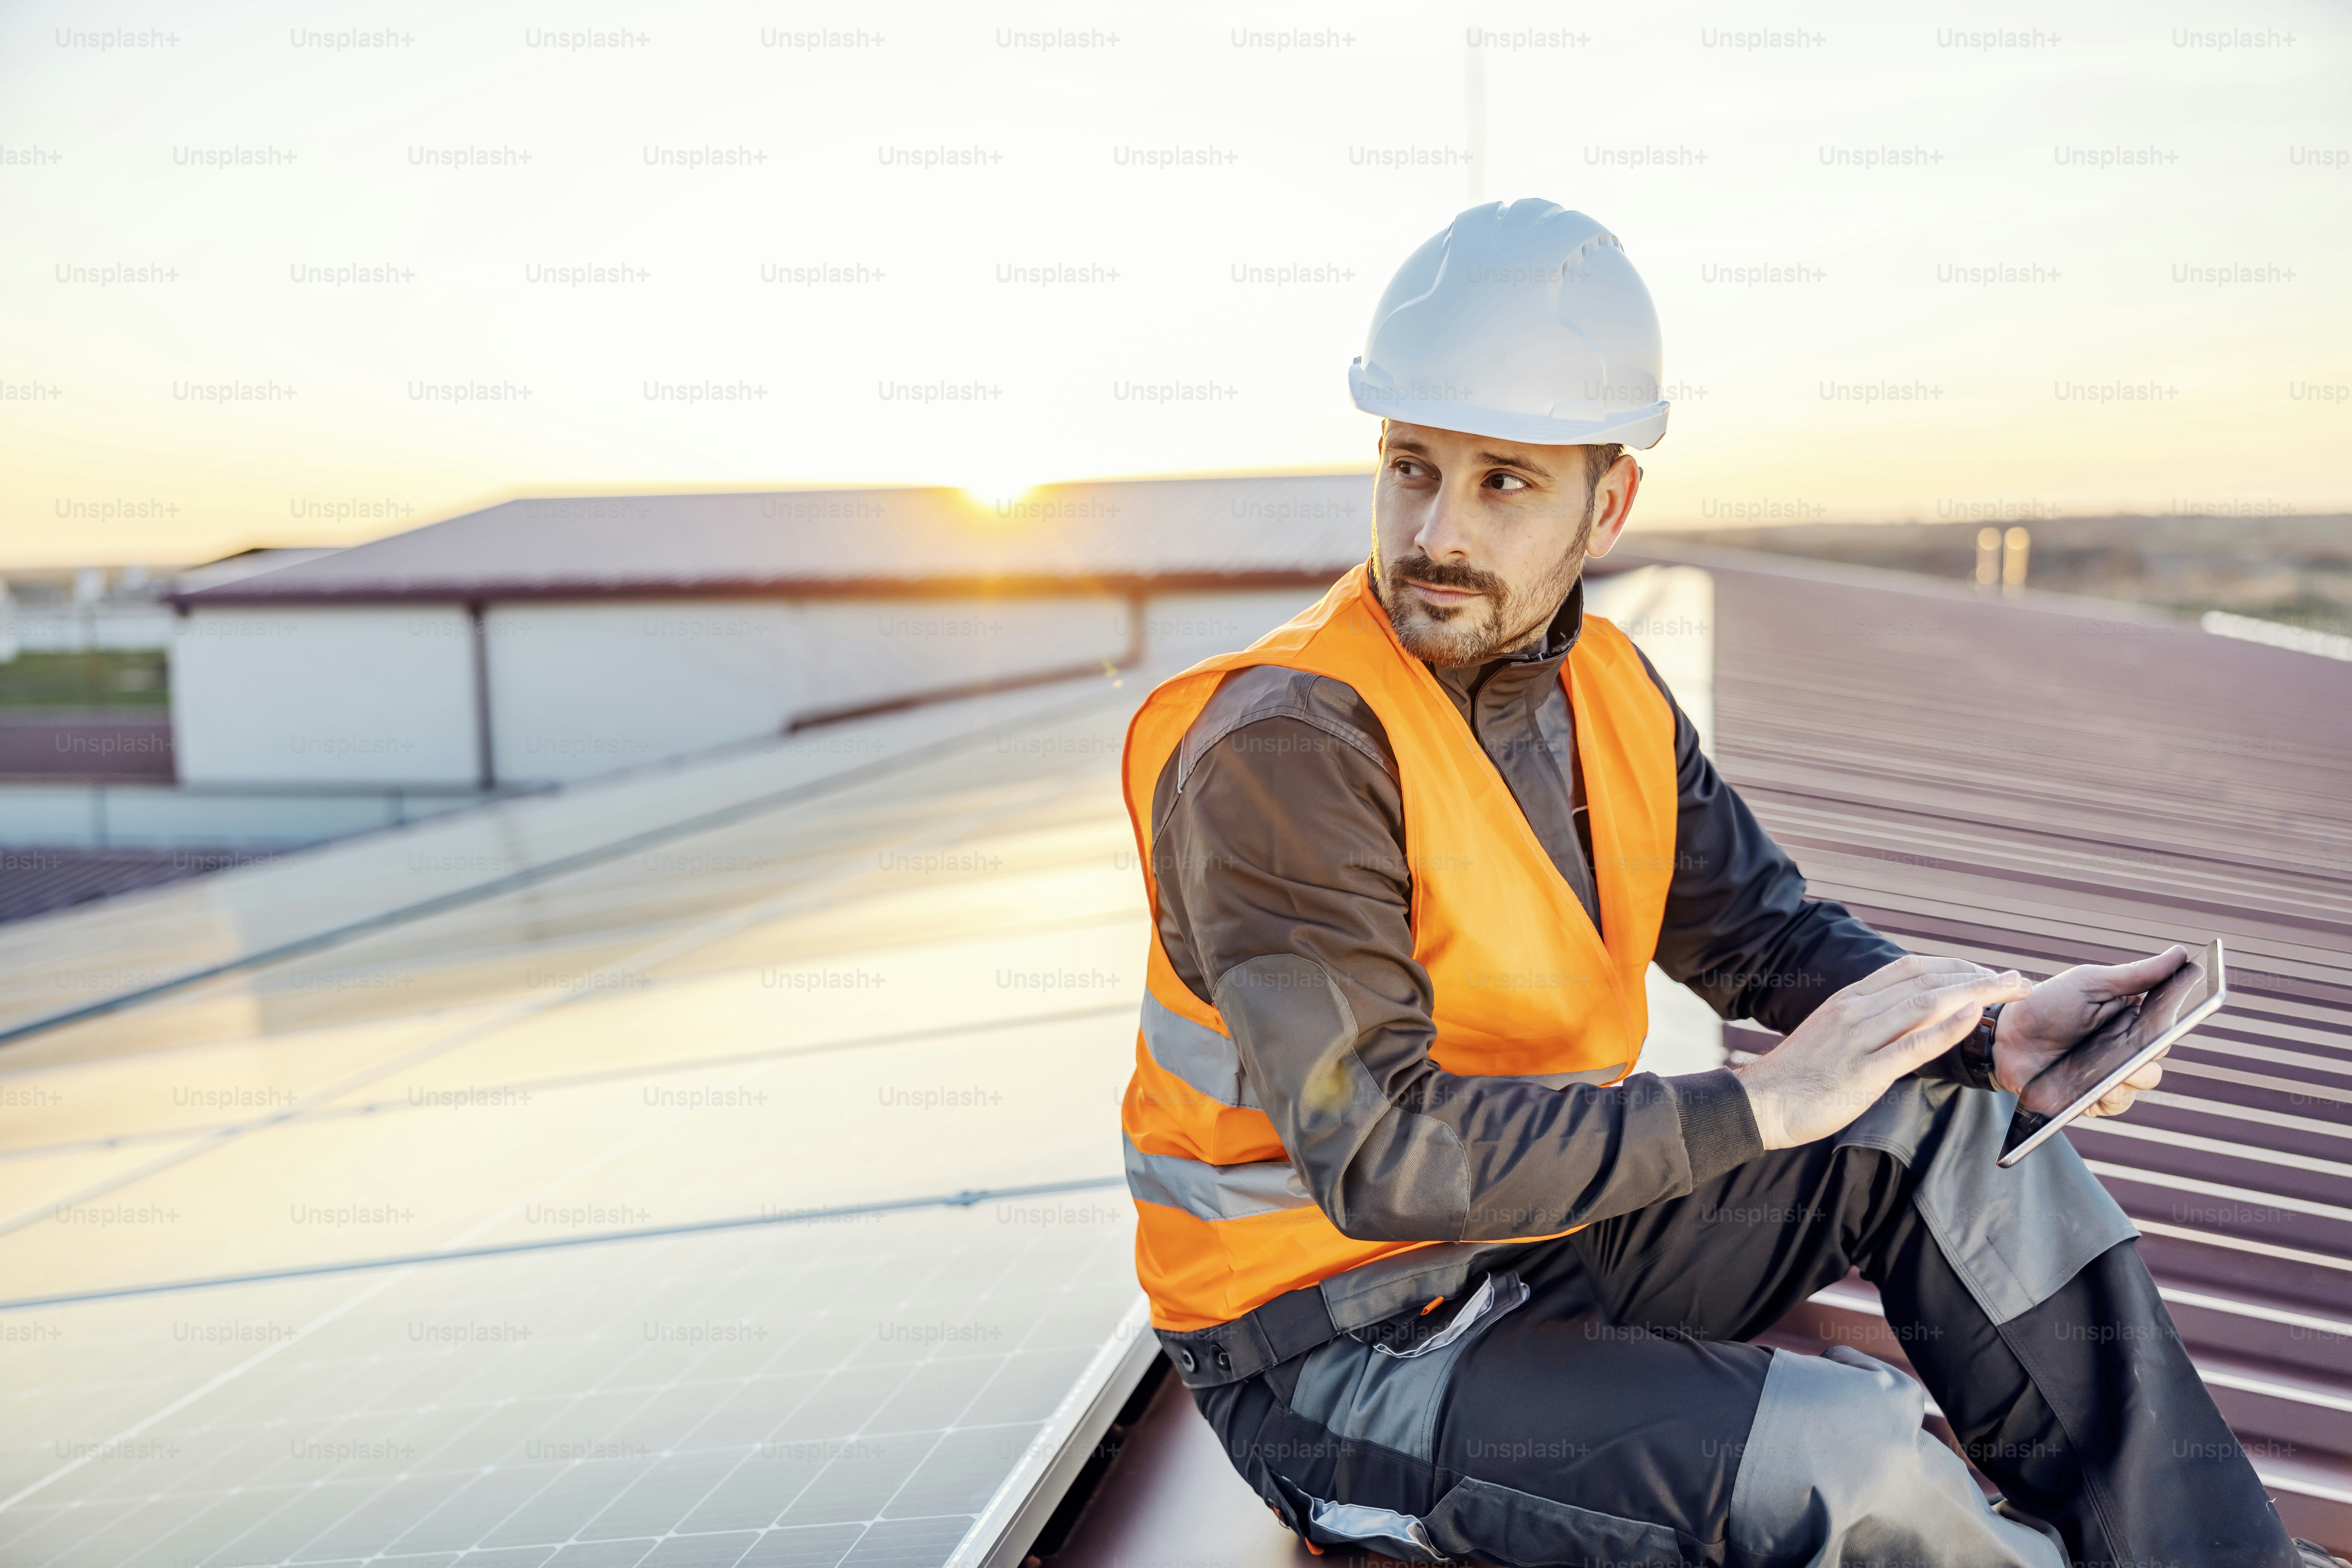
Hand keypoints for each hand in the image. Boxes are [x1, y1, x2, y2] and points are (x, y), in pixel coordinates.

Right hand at [1735, 955, 2031, 1149]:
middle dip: (1977, 974)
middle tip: (2018, 979)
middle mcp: (1855, 1010)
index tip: (1986, 972)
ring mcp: (1858, 1039)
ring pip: (1924, 1003)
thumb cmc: (1798, 1077)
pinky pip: (1910, 1045)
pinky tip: (1974, 1015)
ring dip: (1975, 991)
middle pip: (1926, 979)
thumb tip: (1910, 1022)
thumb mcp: (1834, 1037)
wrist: (1760, 1102)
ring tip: (2011, 991)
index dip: (1954, 965)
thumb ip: (1869, 1024)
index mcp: (1849, 1000)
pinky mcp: (1862, 1072)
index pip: (1910, 968)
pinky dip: (1946, 1027)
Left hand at [1995, 946, 2185, 1116]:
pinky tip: (2098, 1082)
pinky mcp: (2096, 1097)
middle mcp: (2127, 1047)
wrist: (2006, 1037)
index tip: (2167, 1012)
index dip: (2171, 1018)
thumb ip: (2136, 974)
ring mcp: (2113, 1073)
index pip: (2166, 1021)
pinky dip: (2112, 1093)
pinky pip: (2119, 1102)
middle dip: (2148, 1046)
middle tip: (2129, 1038)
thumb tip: (2180, 953)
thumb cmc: (2047, 1004)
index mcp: (2131, 1018)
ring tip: (2107, 1060)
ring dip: (2131, 1070)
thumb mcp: (2090, 983)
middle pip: (2158, 1052)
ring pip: (2145, 1079)